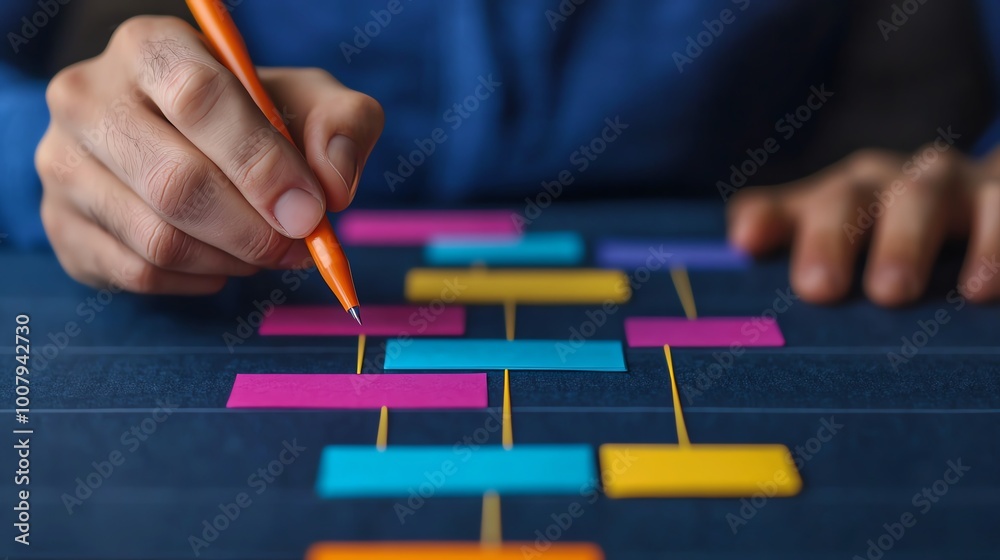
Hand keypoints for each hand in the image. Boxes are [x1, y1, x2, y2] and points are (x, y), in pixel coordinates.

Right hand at [36, 16, 383, 293]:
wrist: (186, 141)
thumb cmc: (253, 117)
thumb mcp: (309, 100)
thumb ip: (342, 125)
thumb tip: (332, 187)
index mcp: (150, 47)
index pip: (201, 99)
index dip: (263, 164)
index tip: (310, 211)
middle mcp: (87, 98)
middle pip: (177, 182)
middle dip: (255, 230)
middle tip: (299, 247)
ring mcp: (63, 164)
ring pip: (158, 238)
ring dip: (233, 259)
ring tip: (267, 252)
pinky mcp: (61, 224)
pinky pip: (138, 273)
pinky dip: (198, 279)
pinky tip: (224, 261)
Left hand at [727, 138, 999, 305]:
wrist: (995, 201)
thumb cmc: (901, 231)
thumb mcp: (847, 233)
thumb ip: (790, 230)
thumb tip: (741, 237)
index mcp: (849, 194)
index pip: (800, 204)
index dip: (771, 219)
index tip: (745, 243)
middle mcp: (894, 182)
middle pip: (852, 198)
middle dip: (832, 239)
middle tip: (819, 290)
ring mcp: (954, 187)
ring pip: (923, 195)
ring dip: (904, 240)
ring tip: (891, 293)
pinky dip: (992, 248)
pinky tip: (980, 290)